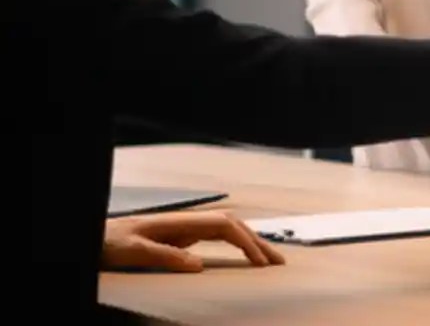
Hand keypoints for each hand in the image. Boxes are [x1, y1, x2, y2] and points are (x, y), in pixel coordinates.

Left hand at [102, 211, 285, 272]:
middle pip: (233, 226)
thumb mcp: (133, 252)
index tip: (260, 262)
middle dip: (258, 242)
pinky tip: (243, 255)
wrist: (95, 236)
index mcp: (180, 223)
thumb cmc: (109, 243)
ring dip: (251, 242)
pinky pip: (218, 238)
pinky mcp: (182, 237)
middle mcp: (187, 222)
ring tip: (268, 259)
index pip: (225, 227)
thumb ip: (165, 255)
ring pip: (228, 230)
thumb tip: (199, 263)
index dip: (246, 243)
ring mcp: (186, 229)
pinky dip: (237, 245)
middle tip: (279, 262)